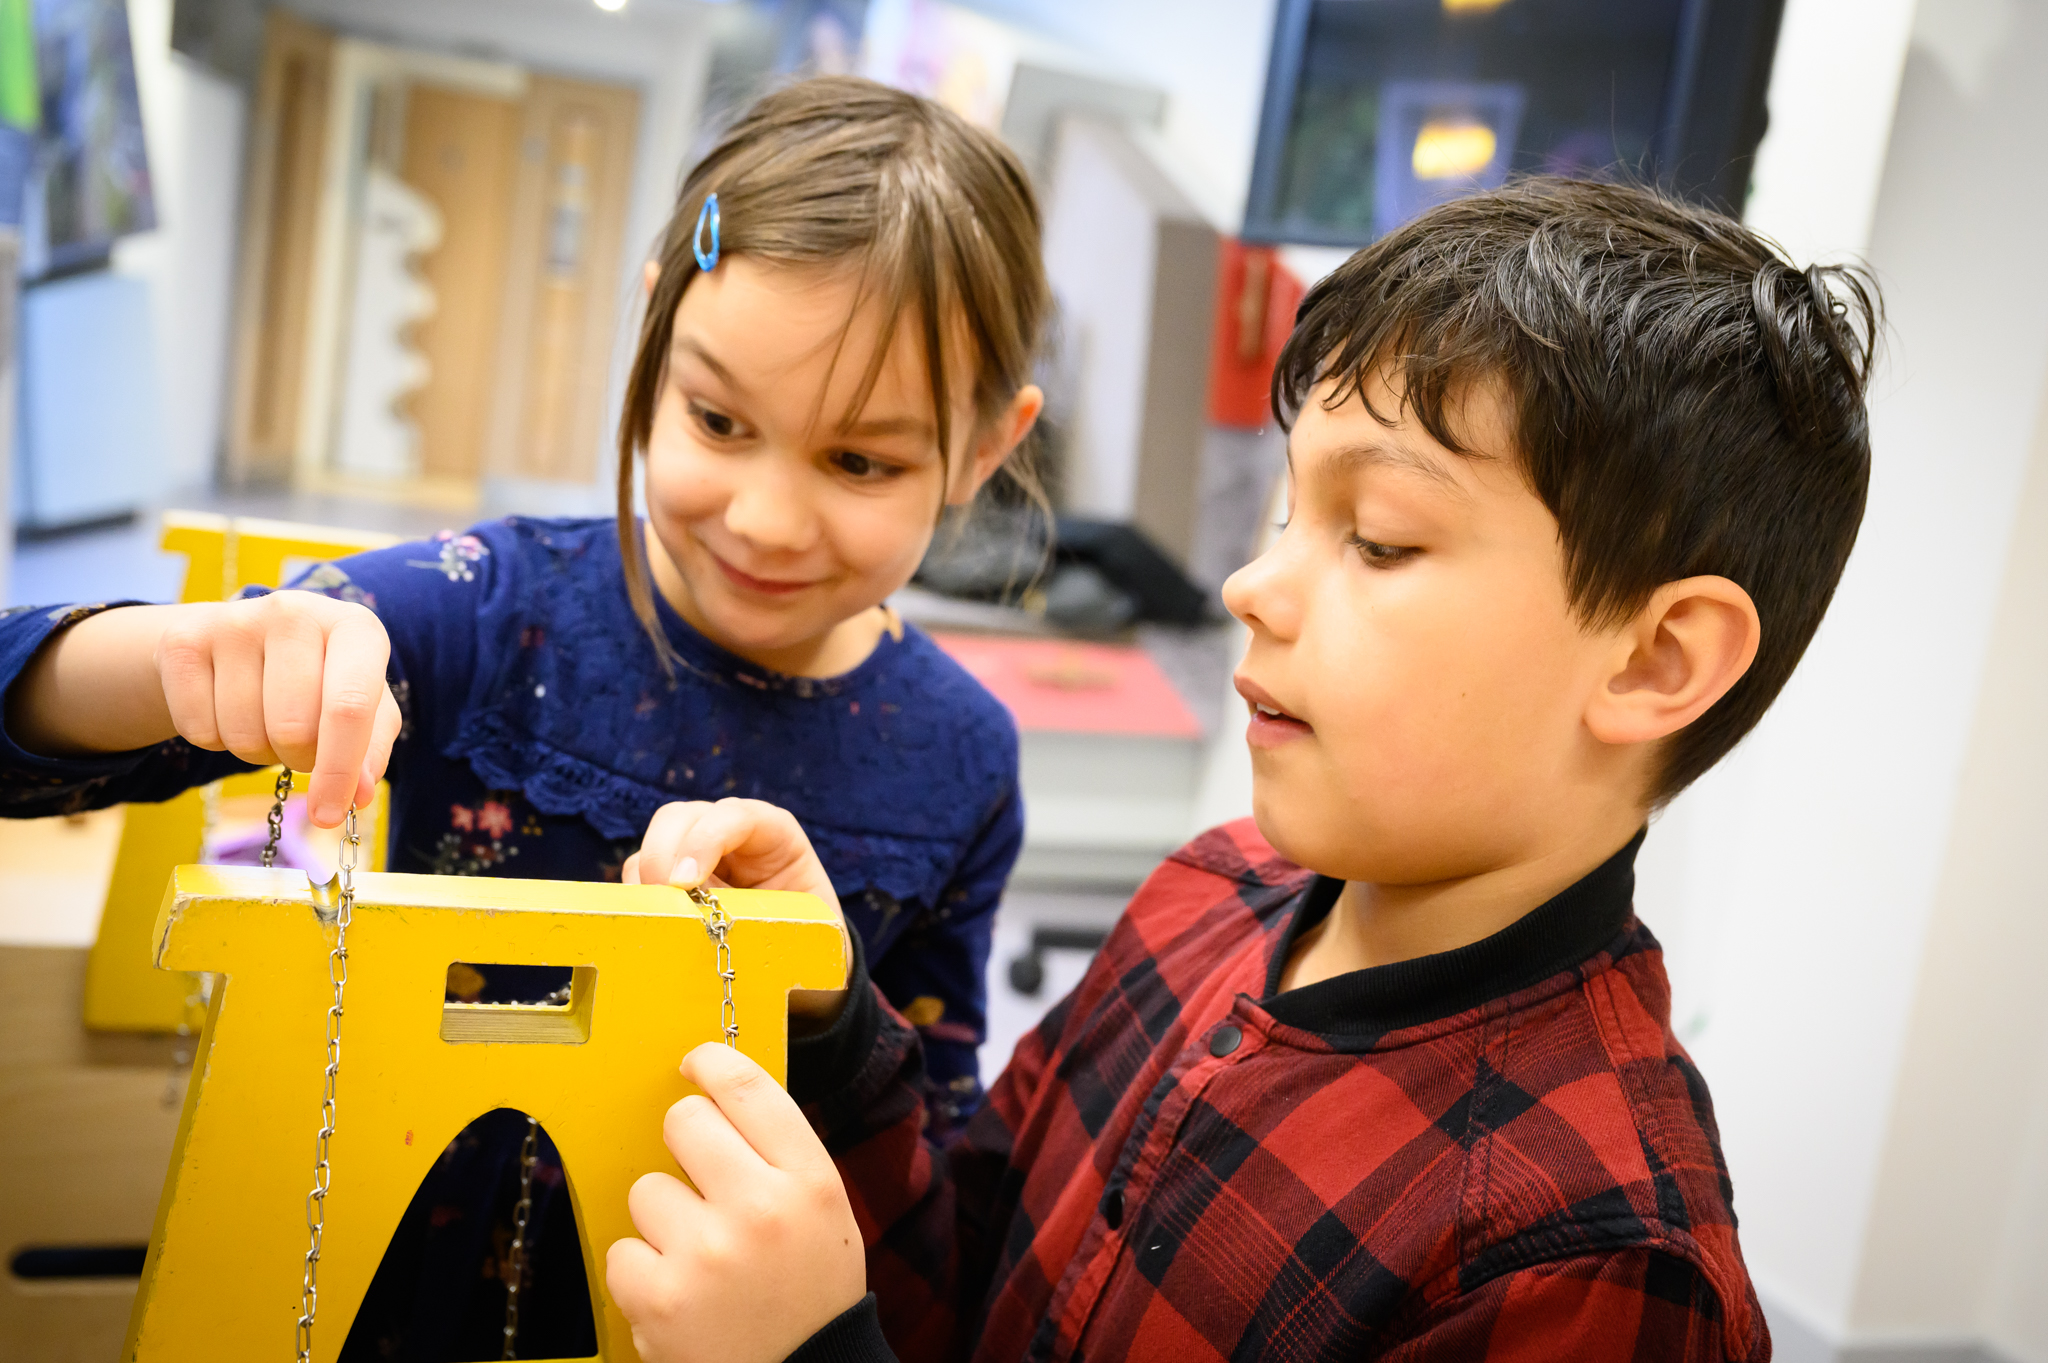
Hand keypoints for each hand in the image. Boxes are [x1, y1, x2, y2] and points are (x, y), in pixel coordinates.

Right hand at [7, 593, 400, 826]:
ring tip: (267, 721)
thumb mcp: (365, 705)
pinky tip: (229, 710)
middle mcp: (294, 612)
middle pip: (292, 728)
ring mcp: (234, 621)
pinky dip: (215, 741)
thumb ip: (371, 750)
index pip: (348, 708)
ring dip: (257, 751)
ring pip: (242, 733)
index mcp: (354, 627)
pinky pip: (196, 730)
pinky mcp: (182, 639)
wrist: (248, 638)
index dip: (338, 772)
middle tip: (301, 745)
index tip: (329, 816)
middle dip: (298, 758)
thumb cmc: (322, 679)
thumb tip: (359, 794)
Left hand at [606, 1043, 866, 1362]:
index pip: (747, 1087)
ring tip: (702, 1261)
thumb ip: (780, 1153)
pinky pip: (622, 1250)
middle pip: (684, 1121)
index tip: (695, 1064)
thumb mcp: (824, 1211)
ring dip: (664, 1221)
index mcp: (810, 1181)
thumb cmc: (809, 1291)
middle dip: (685, 1145)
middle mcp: (760, 1208)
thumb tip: (715, 1090)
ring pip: (647, 1189)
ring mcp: (705, 1252)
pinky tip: (681, 1295)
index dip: (711, 1061)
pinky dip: (643, 1273)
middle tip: (703, 1183)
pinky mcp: (659, 1297)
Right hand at [626, 799, 851, 1013]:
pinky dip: (637, 892)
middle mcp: (731, 831)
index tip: (686, 883)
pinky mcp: (674, 874)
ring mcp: (698, 849)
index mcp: (775, 833)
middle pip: (684, 817)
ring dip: (646, 875)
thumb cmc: (806, 935)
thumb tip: (739, 945)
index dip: (706, 840)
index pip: (738, 815)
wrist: (797, 951)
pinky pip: (641, 871)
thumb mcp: (803, 925)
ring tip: (656, 914)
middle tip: (663, 897)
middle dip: (664, 853)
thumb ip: (775, 918)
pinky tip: (649, 919)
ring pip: (656, 839)